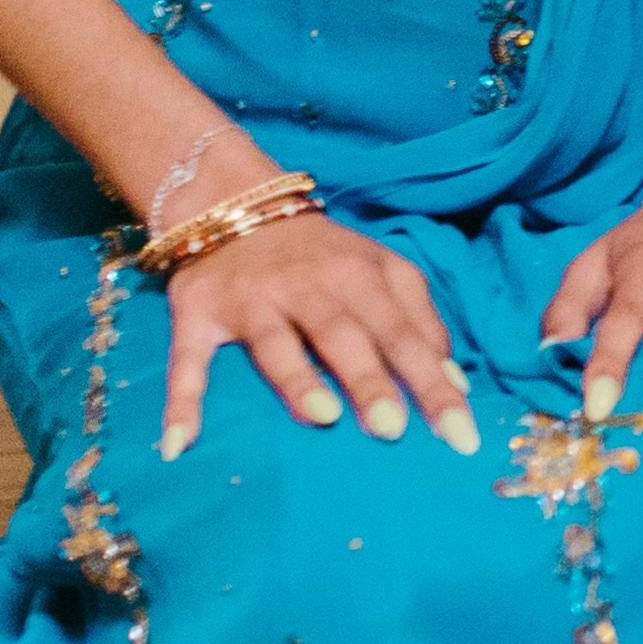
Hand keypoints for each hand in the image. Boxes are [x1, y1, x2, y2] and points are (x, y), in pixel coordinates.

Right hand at [160, 210, 474, 461]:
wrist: (235, 201)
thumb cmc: (325, 257)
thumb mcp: (383, 272)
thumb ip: (420, 323)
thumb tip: (457, 385)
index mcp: (361, 277)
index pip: (406, 335)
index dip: (435, 383)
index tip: (462, 435)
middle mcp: (307, 286)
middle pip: (344, 335)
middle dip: (370, 379)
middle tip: (394, 429)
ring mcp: (250, 300)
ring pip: (275, 342)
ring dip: (295, 377)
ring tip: (322, 415)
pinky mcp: (198, 313)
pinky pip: (188, 361)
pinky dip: (181, 401)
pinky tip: (180, 442)